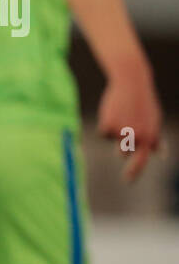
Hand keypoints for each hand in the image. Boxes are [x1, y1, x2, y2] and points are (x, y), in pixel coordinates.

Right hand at [96, 65, 162, 181]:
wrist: (132, 83)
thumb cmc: (145, 102)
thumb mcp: (154, 121)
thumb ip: (155, 139)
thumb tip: (161, 155)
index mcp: (148, 137)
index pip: (140, 161)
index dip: (134, 172)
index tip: (127, 181)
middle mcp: (135, 137)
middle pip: (122, 153)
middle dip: (121, 145)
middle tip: (125, 128)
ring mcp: (121, 132)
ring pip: (112, 141)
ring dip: (114, 132)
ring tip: (122, 115)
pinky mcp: (107, 125)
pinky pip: (103, 133)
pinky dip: (105, 124)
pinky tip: (113, 112)